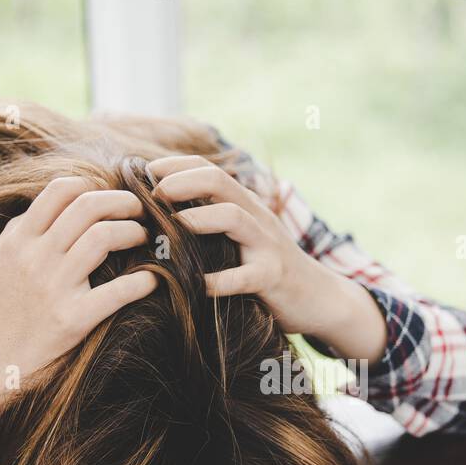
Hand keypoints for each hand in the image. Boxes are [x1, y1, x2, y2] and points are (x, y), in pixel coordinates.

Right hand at [0, 176, 156, 377]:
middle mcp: (36, 257)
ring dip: (133, 231)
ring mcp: (54, 287)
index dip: (91, 186)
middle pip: (87, 207)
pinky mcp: (72, 319)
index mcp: (19, 241)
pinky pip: (117, 292)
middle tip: (138, 210)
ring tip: (143, 237)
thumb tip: (46, 206)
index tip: (106, 195)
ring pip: (103, 237)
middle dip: (122, 202)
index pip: (59, 191)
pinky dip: (142, 282)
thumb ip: (19, 232)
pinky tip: (152, 280)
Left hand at [148, 155, 387, 360]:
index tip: (145, 172)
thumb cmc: (269, 270)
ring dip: (199, 219)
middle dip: (184, 181)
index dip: (177, 165)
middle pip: (221, 182)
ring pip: (234, 218)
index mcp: (246, 206)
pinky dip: (217, 281)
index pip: (210, 170)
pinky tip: (195, 286)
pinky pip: (243, 276)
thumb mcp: (245, 239)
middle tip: (154, 193)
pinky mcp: (273, 278)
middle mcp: (257, 218)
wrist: (321, 298)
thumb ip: (215, 225)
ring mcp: (267, 246)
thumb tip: (162, 221)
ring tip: (172, 226)